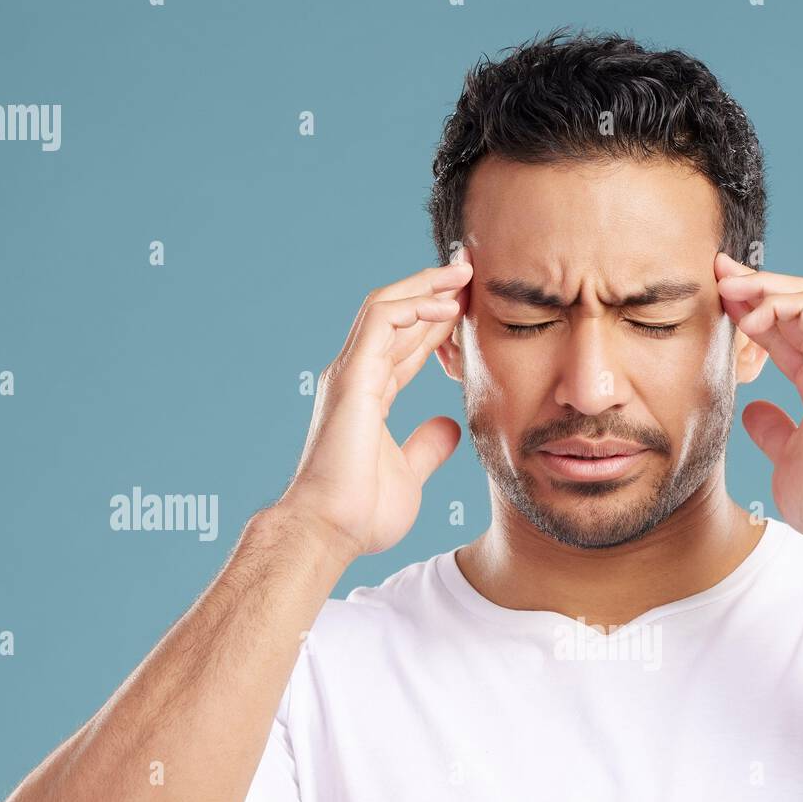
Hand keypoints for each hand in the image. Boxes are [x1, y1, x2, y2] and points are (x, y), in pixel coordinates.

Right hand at [275, 253, 473, 560]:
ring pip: (387, 307)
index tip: (472, 306)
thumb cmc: (361, 512)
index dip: (437, 322)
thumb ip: (426, 446)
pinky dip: (414, 305)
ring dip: (426, 285)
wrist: (330, 531)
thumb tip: (449, 426)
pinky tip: (447, 304)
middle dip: (434, 289)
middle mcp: (356, 377)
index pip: (406, 345)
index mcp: (369, 396)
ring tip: (464, 272)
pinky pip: (381, 321)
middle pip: (397, 317)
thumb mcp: (409, 474)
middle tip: (472, 270)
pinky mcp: (350, 377)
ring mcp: (350, 374)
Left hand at [715, 251, 802, 540]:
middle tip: (718, 271)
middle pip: (797, 303)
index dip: (754, 311)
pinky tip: (748, 316)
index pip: (787, 332)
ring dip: (764, 283)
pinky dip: (777, 301)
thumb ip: (772, 430)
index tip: (721, 302)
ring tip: (728, 283)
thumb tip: (752, 411)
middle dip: (756, 282)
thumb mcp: (786, 458)